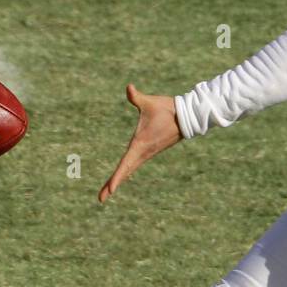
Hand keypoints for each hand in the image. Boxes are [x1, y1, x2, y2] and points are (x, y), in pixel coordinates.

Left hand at [98, 85, 180, 203]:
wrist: (186, 117)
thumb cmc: (167, 109)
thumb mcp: (149, 103)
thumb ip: (136, 97)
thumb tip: (129, 87)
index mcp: (140, 144)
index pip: (126, 164)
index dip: (117, 177)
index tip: (110, 190)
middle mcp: (143, 152)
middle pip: (125, 172)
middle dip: (112, 185)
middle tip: (100, 199)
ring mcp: (147, 152)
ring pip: (129, 169)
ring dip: (118, 179)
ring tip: (107, 191)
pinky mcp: (149, 150)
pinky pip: (134, 164)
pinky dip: (125, 172)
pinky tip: (121, 175)